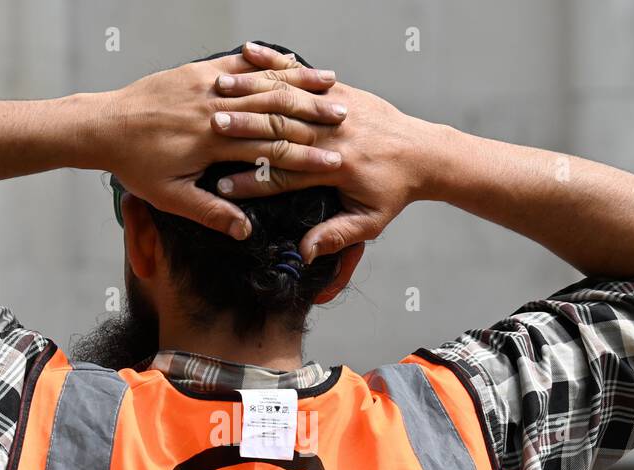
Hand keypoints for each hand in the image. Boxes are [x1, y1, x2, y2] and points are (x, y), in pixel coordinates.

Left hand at [97, 40, 349, 238]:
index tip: (334, 163)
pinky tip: (293, 65)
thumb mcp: (171, 198)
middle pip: (273, 112)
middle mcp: (212, 109)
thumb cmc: (135, 167)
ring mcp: (204, 84)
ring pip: (261, 83)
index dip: (303, 156)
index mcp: (211, 143)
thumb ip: (210, 212)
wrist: (103, 125)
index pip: (267, 149)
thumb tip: (244, 231)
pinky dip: (267, 65)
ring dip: (299, 87)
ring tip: (333, 89)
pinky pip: (238, 64)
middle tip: (346, 122)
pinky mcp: (196, 70)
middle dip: (313, 117)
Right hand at [210, 75, 441, 261]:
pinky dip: (277, 63)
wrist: (424, 153)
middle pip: (281, 132)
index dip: (253, 183)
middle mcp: (336, 135)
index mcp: (338, 168)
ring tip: (218, 92)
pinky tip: (249, 54)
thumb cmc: (394, 191)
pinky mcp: (341, 90)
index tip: (222, 188)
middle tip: (208, 131)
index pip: (286, 176)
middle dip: (243, 131)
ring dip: (252, 92)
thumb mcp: (370, 221)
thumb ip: (337, 235)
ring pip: (289, 98)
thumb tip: (305, 252)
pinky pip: (305, 75)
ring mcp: (338, 108)